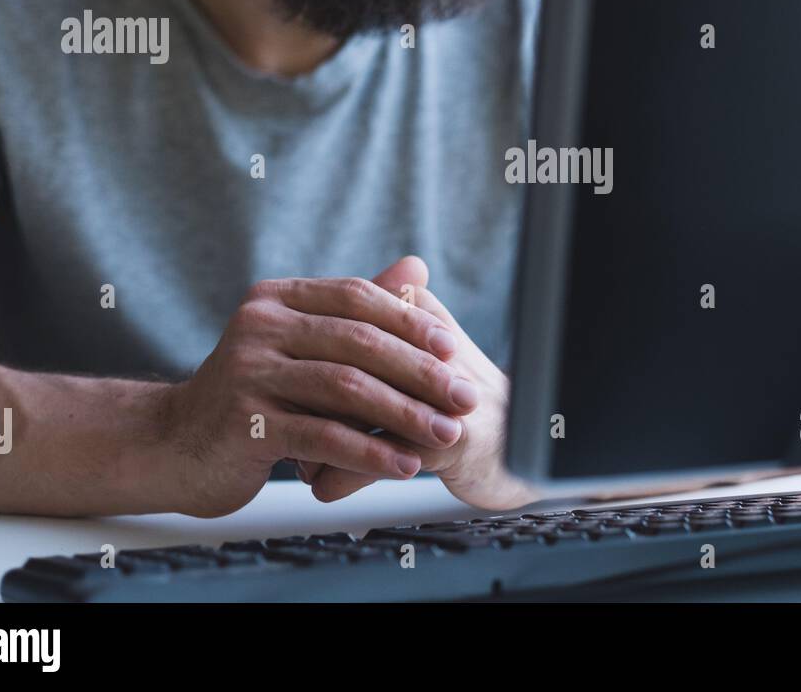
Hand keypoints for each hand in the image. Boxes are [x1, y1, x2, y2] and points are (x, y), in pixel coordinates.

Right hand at [162, 260, 478, 516]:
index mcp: (276, 299)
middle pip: (358, 342)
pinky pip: (323, 436)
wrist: (174, 445)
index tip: (454, 347)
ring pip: (346, 389)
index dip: (410, 321)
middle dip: (421, 371)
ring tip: (448, 433)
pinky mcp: (244, 422)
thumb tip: (418, 266)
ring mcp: (247, 372)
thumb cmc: (252, 395)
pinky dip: (370, 452)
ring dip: (406, 414)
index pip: (356, 297)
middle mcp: (259, 326)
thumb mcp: (300, 345)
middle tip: (465, 396)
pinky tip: (405, 465)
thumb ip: (355, 309)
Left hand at [306, 261, 540, 511]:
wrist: (521, 441)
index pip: (348, 328)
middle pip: (349, 367)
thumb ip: (364, 336)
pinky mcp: (451, 438)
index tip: (283, 390)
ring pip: (360, 411)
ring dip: (324, 442)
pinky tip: (322, 487)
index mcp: (420, 312)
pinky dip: (344, 475)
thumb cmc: (455, 398)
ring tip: (299, 462)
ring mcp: (445, 392)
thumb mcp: (410, 356)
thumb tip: (298, 334)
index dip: (310, 360)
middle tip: (280, 425)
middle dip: (309, 403)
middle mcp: (435, 347)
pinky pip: (380, 455)